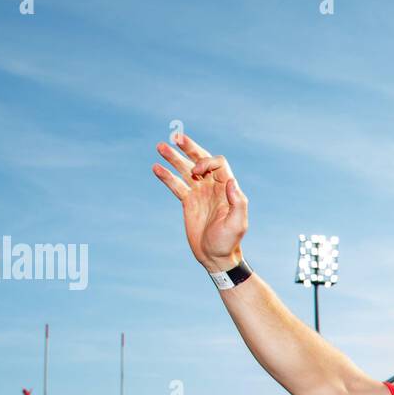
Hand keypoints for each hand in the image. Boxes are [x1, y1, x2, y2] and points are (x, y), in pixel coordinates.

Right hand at [152, 132, 248, 272]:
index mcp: (226, 188)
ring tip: (160, 147)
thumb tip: (230, 182)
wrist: (216, 256)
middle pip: (201, 160)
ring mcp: (200, 193)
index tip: (195, 173)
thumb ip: (237, 202)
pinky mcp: (188, 202)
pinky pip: (176, 185)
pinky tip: (156, 168)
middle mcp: (213, 187)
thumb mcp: (237, 224)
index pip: (217, 164)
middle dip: (189, 148)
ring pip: (185, 170)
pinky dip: (166, 176)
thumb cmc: (229, 241)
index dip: (206, 162)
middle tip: (176, 138)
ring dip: (174, 158)